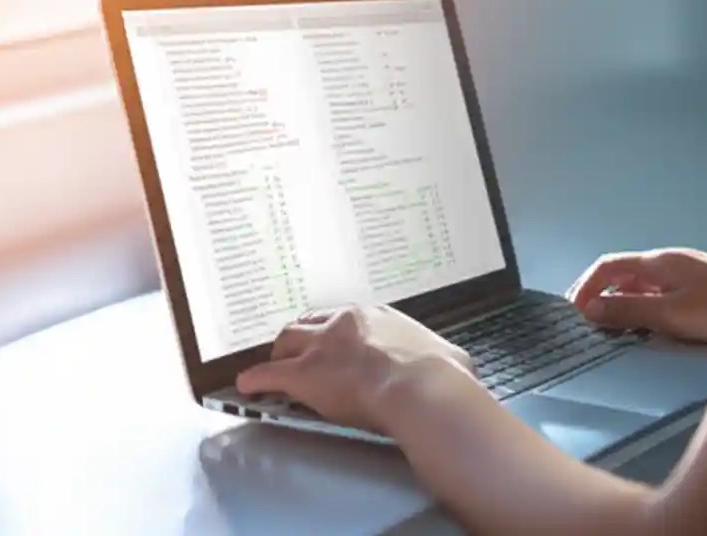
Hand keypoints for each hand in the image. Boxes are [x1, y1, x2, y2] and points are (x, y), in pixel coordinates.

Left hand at [235, 305, 476, 433]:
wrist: (422, 389)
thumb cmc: (440, 376)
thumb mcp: (448, 356)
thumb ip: (443, 356)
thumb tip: (458, 366)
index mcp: (376, 317)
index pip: (344, 318)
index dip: (333, 330)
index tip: (333, 339)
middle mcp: (344, 324)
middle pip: (309, 323)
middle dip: (299, 336)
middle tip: (294, 349)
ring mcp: (321, 347)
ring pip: (286, 342)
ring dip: (278, 354)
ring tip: (272, 365)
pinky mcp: (305, 374)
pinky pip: (270, 374)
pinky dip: (256, 381)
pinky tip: (247, 386)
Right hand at [566, 248, 706, 344]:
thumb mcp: (670, 314)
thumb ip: (628, 310)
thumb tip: (588, 308)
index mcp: (659, 262)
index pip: (609, 265)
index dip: (586, 286)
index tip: (573, 312)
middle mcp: (671, 262)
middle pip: (624, 275)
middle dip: (601, 295)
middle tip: (587, 323)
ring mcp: (689, 274)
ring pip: (643, 286)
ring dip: (623, 304)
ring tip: (612, 330)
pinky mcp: (703, 290)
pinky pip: (661, 295)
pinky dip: (644, 309)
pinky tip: (647, 329)